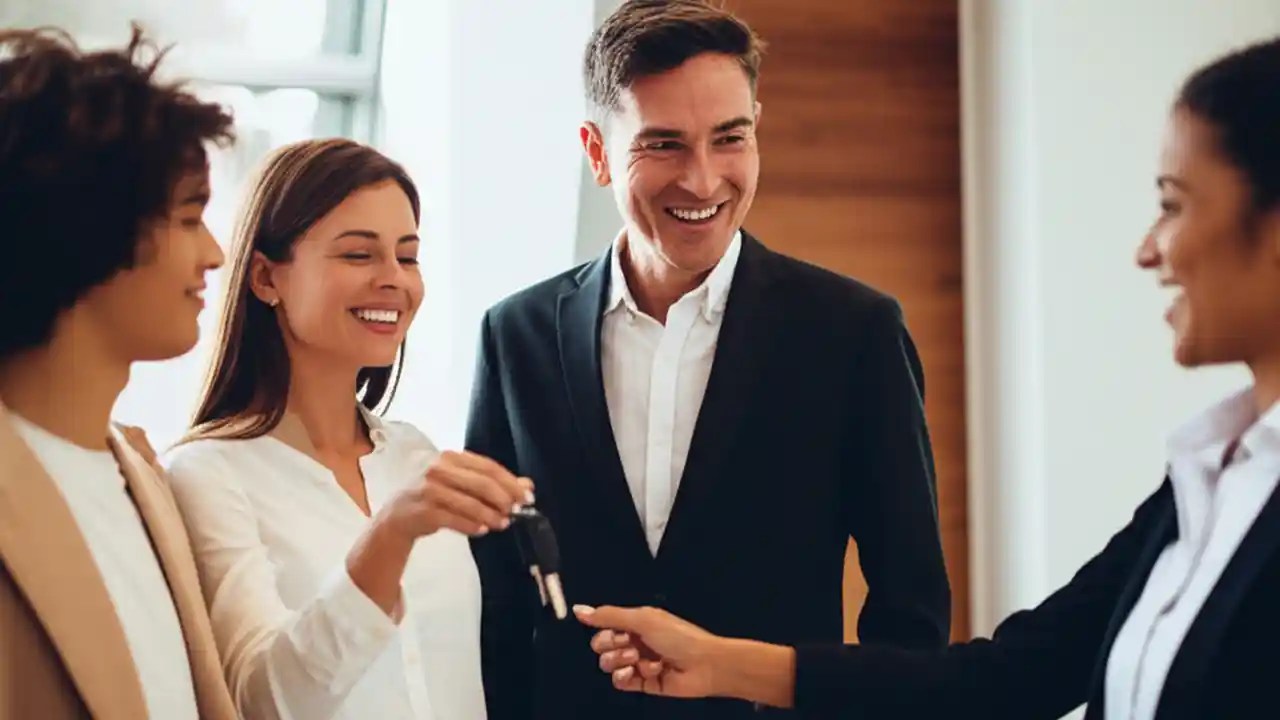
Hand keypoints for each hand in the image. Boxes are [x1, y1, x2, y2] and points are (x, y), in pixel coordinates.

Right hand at [376, 450, 532, 540]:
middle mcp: (437, 469)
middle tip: (516, 512)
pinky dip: (471, 525)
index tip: (528, 497)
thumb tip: (527, 485)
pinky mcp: (422, 511)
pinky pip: (453, 519)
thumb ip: (493, 483)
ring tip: (503, 524)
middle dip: (503, 499)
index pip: (488, 467)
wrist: (398, 517)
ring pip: (469, 502)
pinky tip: (482, 530)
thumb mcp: (462, 485)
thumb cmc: (434, 497)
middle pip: (481, 483)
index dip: (510, 482)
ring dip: (490, 515)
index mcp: (450, 458)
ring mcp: (428, 489)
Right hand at [574, 604, 721, 697]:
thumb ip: (609, 615)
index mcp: (636, 622)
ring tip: (639, 661)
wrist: (705, 665)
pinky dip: (625, 678)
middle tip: (633, 647)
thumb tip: (578, 609)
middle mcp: (635, 641)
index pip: (604, 626)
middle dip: (613, 647)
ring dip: (621, 662)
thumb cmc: (679, 637)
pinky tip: (637, 674)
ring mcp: (638, 662)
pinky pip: (620, 682)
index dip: (607, 632)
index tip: (621, 633)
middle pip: (601, 646)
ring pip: (609, 665)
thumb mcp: (643, 619)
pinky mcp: (643, 683)